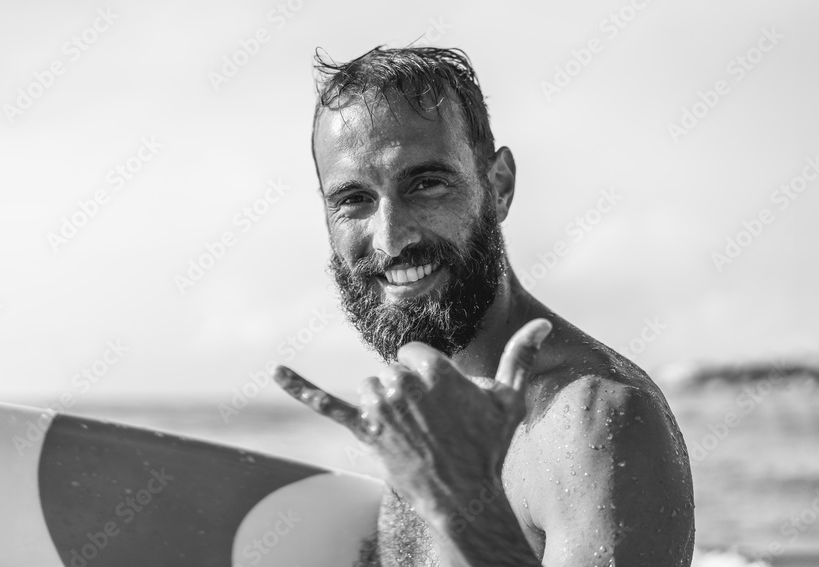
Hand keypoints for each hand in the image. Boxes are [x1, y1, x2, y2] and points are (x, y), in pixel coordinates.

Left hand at [271, 319, 551, 522]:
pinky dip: (299, 386)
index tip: (443, 402)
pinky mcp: (363, 430)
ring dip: (385, 404)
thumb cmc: (488, 445)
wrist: (464, 495)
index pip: (415, 354)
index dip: (430, 377)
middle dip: (408, 393)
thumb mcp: (508, 399)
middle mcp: (402, 383)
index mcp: (434, 369)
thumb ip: (520, 356)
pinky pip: (326, 403)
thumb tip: (542, 323)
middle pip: (392, 370)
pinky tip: (276, 371)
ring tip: (410, 432)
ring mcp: (380, 407)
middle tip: (431, 424)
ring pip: (370, 387)